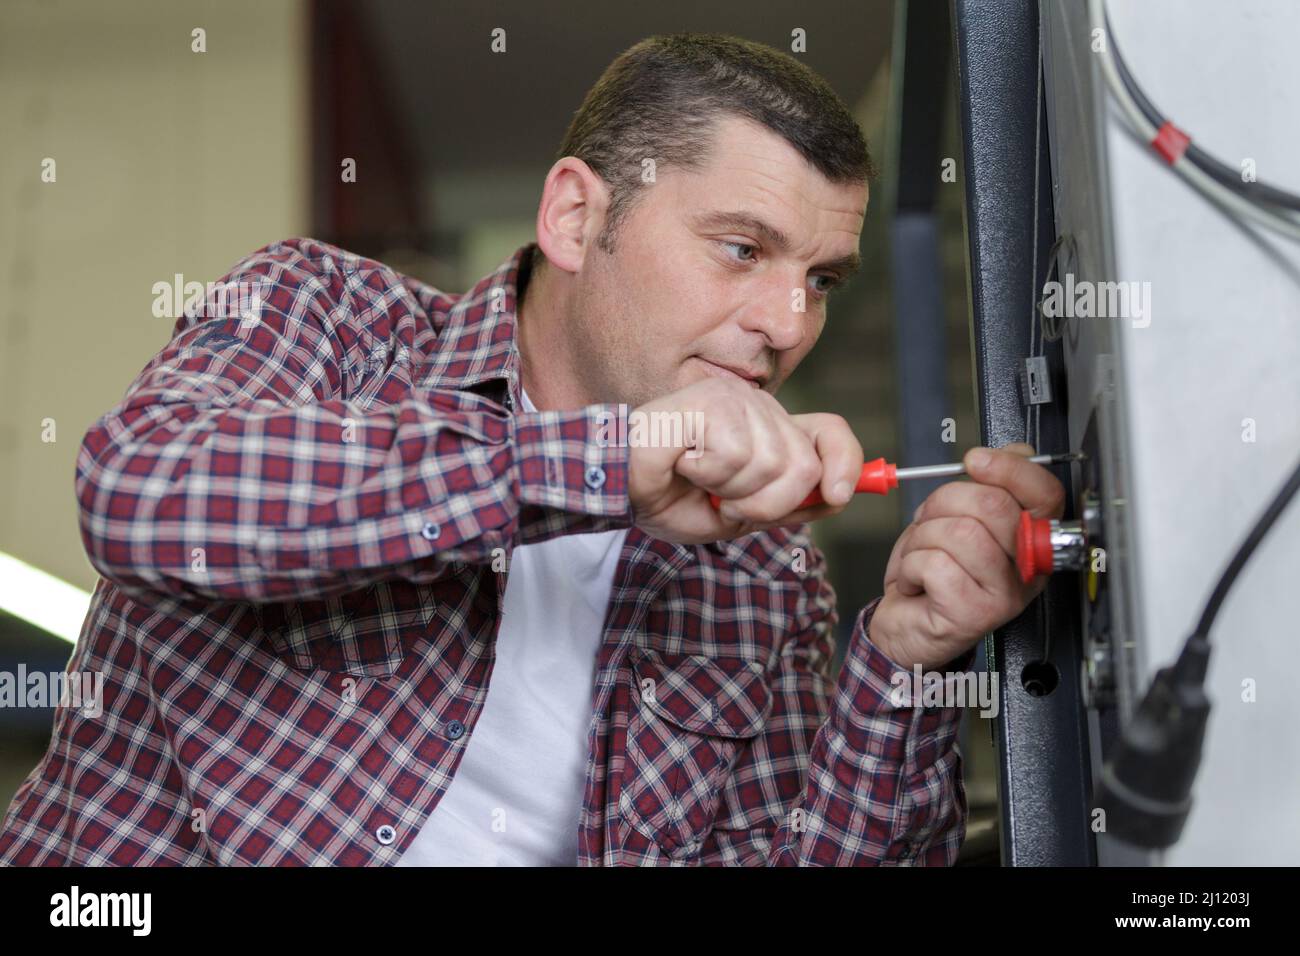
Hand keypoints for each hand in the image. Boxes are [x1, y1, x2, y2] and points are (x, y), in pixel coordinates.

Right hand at [627, 378, 863, 543]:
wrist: (620, 487)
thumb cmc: (671, 495)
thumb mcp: (739, 513)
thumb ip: (788, 504)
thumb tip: (836, 495)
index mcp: (770, 430)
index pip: (830, 433)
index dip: (846, 465)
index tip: (837, 495)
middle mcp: (759, 408)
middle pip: (803, 467)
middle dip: (766, 504)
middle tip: (726, 500)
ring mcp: (734, 400)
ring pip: (770, 466)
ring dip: (730, 491)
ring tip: (698, 478)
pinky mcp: (707, 401)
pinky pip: (733, 456)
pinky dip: (705, 475)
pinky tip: (683, 462)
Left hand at [868, 443, 1066, 670]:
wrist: (907, 623)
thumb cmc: (935, 572)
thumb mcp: (960, 517)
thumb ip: (989, 485)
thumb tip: (1015, 452)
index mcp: (1031, 539)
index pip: (1045, 494)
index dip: (1010, 469)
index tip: (975, 460)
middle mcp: (1027, 569)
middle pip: (992, 506)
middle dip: (943, 503)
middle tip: (930, 522)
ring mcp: (1005, 594)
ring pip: (959, 533)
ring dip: (922, 538)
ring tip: (922, 557)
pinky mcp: (975, 614)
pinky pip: (934, 564)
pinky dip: (910, 566)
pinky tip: (916, 581)